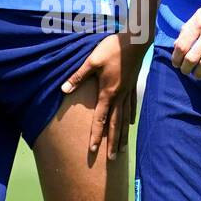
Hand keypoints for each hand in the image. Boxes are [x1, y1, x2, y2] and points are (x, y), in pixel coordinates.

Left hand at [61, 30, 146, 157]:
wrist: (136, 41)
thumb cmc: (112, 49)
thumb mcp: (92, 61)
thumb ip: (78, 76)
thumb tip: (63, 89)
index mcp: (108, 93)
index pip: (100, 120)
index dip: (96, 136)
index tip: (93, 151)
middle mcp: (119, 96)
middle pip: (115, 125)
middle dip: (113, 143)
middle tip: (113, 159)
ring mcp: (128, 92)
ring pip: (125, 118)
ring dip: (123, 135)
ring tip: (123, 148)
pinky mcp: (132, 86)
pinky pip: (131, 106)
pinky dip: (130, 117)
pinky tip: (131, 124)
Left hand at [171, 0, 200, 79]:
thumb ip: (188, 28)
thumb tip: (176, 44)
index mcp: (199, 23)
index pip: (182, 46)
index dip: (176, 58)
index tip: (176, 63)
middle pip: (192, 58)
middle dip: (185, 68)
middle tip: (185, 71)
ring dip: (198, 73)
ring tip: (196, 74)